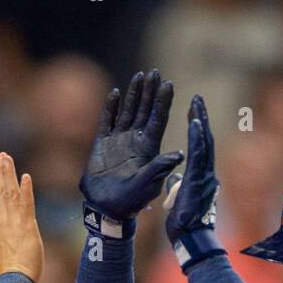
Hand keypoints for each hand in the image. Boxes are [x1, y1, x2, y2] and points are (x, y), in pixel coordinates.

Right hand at [0, 152, 43, 282]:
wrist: (14, 280)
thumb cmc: (1, 270)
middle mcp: (2, 220)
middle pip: (0, 191)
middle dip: (1, 172)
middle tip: (2, 155)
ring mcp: (15, 222)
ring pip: (11, 193)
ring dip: (10, 174)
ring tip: (9, 159)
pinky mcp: (28, 226)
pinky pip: (27, 204)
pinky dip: (26, 190)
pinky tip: (26, 177)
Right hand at [80, 69, 183, 222]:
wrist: (106, 209)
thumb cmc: (130, 201)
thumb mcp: (148, 185)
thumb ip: (160, 168)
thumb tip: (180, 154)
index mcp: (148, 148)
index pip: (158, 119)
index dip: (163, 102)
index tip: (168, 84)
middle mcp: (135, 140)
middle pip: (145, 110)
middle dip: (150, 92)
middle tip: (155, 73)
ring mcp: (118, 140)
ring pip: (128, 111)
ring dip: (133, 94)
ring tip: (139, 76)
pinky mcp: (102, 143)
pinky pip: (107, 121)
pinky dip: (110, 107)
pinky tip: (115, 93)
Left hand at [165, 95, 219, 244]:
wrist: (190, 239)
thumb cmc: (185, 224)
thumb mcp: (181, 199)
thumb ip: (180, 184)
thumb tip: (176, 176)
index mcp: (201, 176)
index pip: (200, 147)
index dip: (198, 129)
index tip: (194, 112)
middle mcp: (207, 173)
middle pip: (204, 139)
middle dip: (201, 118)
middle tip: (197, 99)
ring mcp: (205, 176)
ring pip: (204, 143)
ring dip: (200, 121)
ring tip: (196, 102)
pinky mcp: (198, 180)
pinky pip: (198, 155)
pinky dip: (197, 138)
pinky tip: (194, 122)